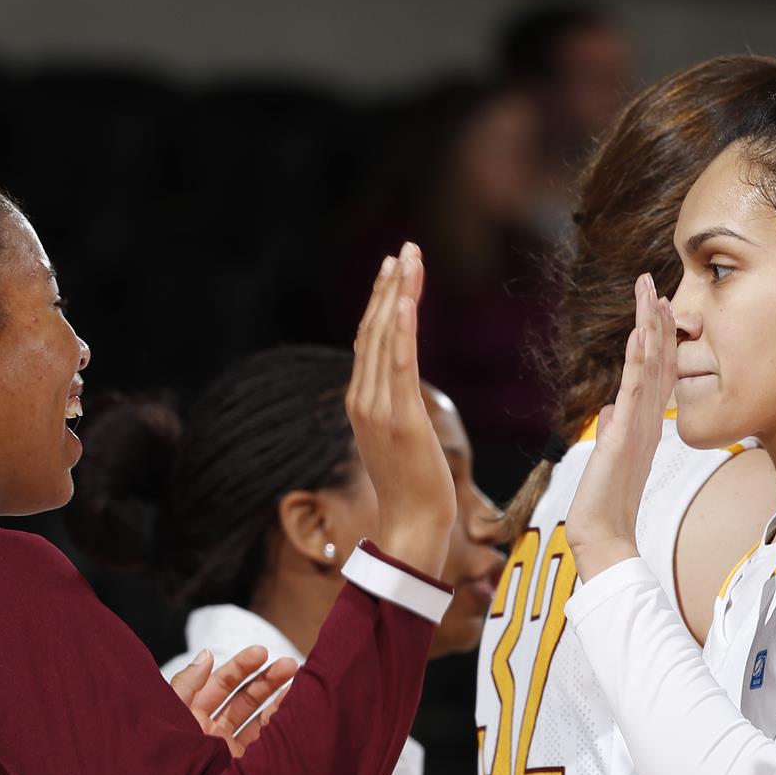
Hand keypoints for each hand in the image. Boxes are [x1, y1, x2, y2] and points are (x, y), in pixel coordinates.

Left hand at [168, 646, 297, 757]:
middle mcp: (211, 733)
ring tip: (300, 683)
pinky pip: (264, 742)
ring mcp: (229, 752)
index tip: (262, 652)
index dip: (241, 667)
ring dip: (277, 699)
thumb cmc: (163, 762)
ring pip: (257, 718)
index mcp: (190, 716)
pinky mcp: (242, 770)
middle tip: (289, 665)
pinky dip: (279, 724)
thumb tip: (208, 654)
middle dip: (266, 680)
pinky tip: (294, 710)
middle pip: (243, 699)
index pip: (219, 684)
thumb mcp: (171, 716)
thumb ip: (187, 684)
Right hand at [346, 243, 454, 576]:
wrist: (412, 526)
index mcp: (361, 402)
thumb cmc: (414, 488)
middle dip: (390, 286)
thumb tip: (406, 390)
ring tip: (409, 259)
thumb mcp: (403, 438)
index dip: (381, 302)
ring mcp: (378, 408)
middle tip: (405, 249)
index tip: (394, 269)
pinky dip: (401, 329)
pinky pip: (399, 364)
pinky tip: (407, 299)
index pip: (369, 341)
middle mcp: (363, 399)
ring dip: (397, 295)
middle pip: (374, 330)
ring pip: (385, 338)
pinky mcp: (400, 418)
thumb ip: (398, 408)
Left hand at [567, 273, 675, 580]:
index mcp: (645, 424)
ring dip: (649, 328)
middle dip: (654, 320)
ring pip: (650, 367)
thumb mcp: (608, 456)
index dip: (658, 338)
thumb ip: (614, 429)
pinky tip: (640, 333)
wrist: (603, 534)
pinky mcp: (627, 434)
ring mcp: (640, 425)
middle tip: (651, 284)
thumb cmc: (605, 501)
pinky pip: (637, 390)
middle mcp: (648, 420)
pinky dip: (640, 360)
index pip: (656, 372)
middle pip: (658, 360)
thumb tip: (611, 411)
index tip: (656, 306)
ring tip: (649, 293)